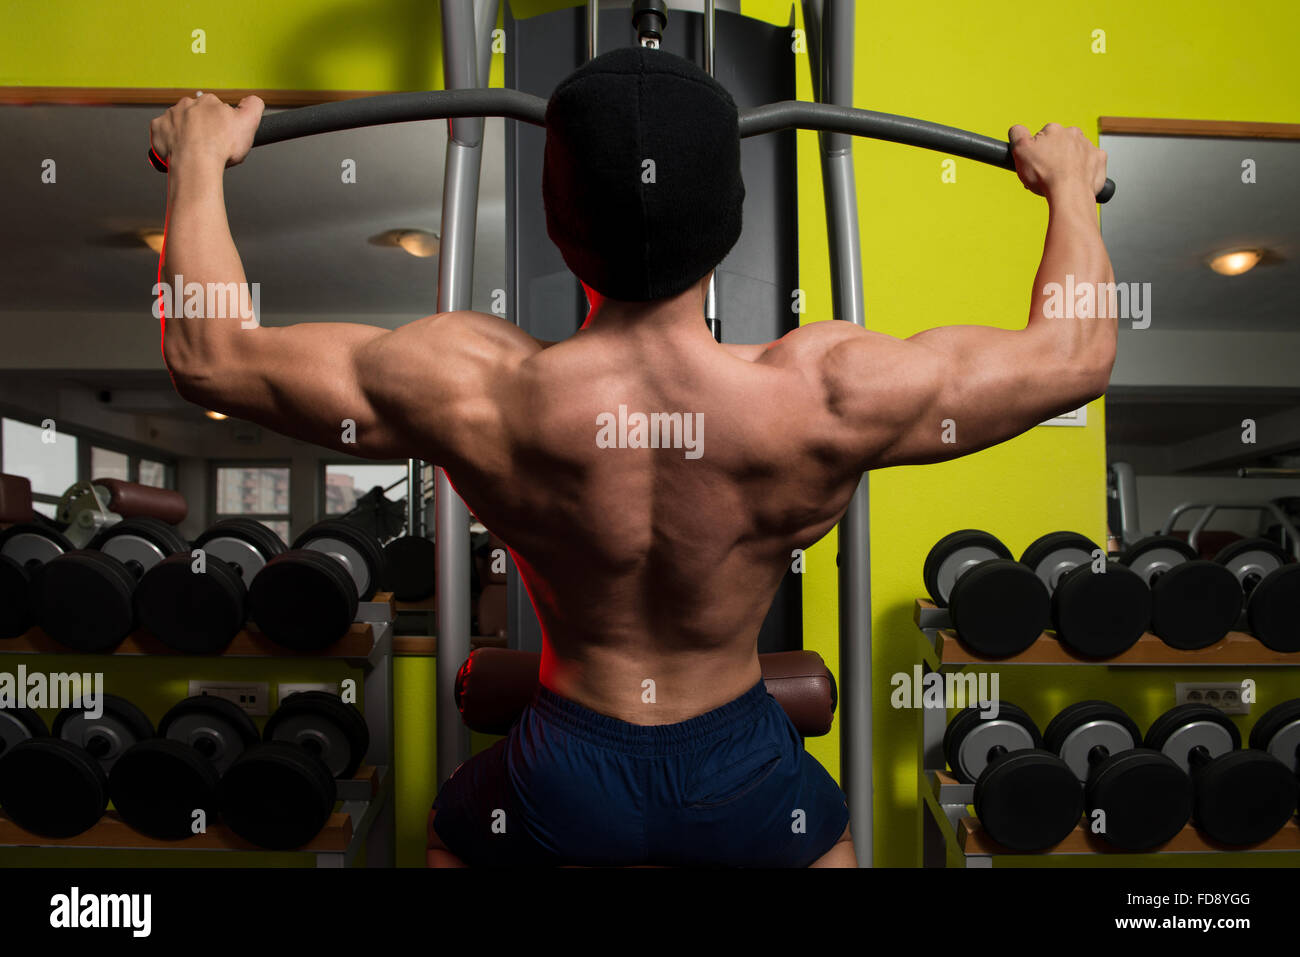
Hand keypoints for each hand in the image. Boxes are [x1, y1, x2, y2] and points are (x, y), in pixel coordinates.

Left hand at [150, 93, 264, 169]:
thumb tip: (254, 100)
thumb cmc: (220, 147)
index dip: (221, 122)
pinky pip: (163, 132)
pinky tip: (179, 150)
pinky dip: (169, 140)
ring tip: (195, 150)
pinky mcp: (158, 129)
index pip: (216, 107)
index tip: (223, 134)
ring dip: (186, 133)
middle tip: (210, 144)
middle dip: (202, 126)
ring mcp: (171, 116)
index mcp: (208, 101)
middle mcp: (187, 104)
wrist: (196, 164)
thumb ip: (254, 106)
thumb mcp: (249, 123)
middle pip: (196, 114)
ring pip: (179, 122)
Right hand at [1008, 123, 1106, 199]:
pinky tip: (1077, 179)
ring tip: (1061, 179)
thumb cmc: (1045, 175)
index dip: (1037, 151)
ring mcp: (1089, 146)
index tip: (1036, 163)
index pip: (1042, 137)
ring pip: (1076, 153)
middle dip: (1054, 156)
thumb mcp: (1020, 151)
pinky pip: (1092, 162)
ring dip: (1069, 162)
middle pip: (1060, 143)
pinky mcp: (1100, 160)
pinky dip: (1085, 170)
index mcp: (1054, 130)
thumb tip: (1018, 128)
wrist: (1069, 193)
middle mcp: (1074, 134)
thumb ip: (1017, 133)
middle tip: (1047, 173)